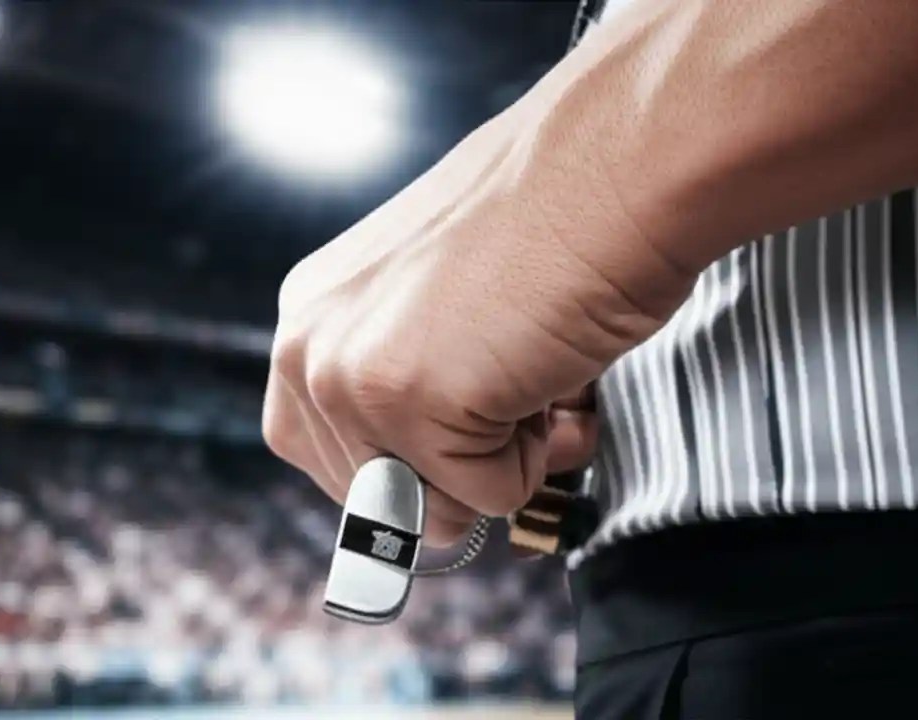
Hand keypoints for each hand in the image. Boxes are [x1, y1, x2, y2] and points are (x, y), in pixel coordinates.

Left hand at [263, 99, 693, 546]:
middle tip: (514, 392)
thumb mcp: (434, 308)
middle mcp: (306, 348)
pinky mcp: (408, 403)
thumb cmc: (547, 225)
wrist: (611, 170)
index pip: (327, 453)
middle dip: (459, 466)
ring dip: (502, 458)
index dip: (410, 460)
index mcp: (309, 317)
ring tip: (531, 374)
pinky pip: (486, 497)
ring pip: (428, 507)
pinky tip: (549, 375)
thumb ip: (402, 385)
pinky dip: (539, 454)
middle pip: (372, 498)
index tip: (463, 428)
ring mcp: (350, 378)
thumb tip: (418, 495)